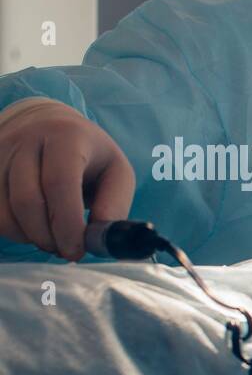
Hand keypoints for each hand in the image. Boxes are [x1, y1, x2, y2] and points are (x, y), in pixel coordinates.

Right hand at [0, 100, 134, 259]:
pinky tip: (32, 229)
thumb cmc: (90, 155)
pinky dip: (12, 230)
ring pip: (4, 210)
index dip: (67, 224)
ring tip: (52, 239)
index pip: (59, 183)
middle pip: (27, 200)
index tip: (77, 251)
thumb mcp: (117, 172)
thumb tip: (98, 239)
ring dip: (29, 236)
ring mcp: (0, 151)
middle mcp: (27, 139)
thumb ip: (115, 204)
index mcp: (67, 136)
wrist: (47, 123)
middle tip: (66, 251)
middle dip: (47, 237)